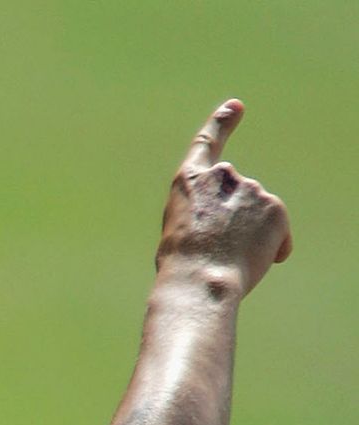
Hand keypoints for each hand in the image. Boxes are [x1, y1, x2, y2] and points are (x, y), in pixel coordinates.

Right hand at [156, 101, 291, 296]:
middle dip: (236, 221)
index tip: (235, 107)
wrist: (201, 282)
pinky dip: (271, 250)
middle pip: (238, 196)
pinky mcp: (275, 209)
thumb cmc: (181, 269)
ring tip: (231, 263)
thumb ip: (204, 217)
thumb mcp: (180, 234)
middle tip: (221, 252)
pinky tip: (254, 264)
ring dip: (250, 238)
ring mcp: (253, 190)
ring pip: (258, 216)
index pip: (208, 141)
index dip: (222, 122)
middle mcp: (224, 176)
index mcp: (192, 180)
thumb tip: (232, 231)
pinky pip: (278, 233)